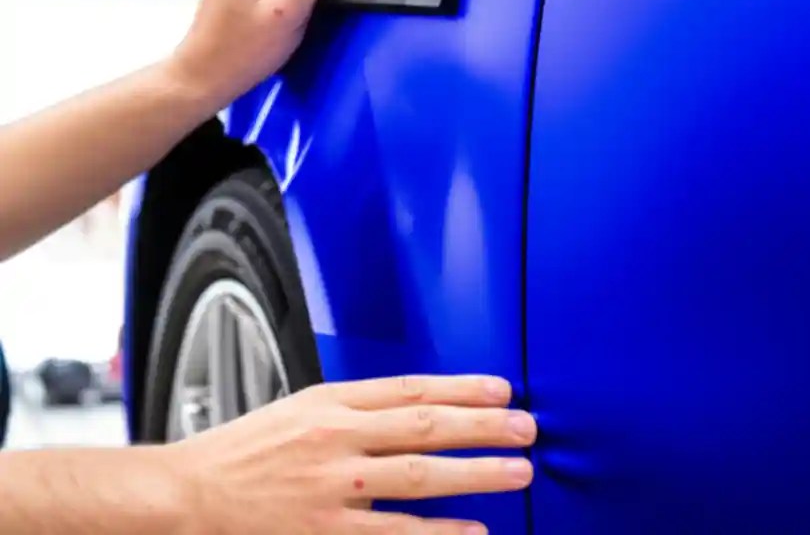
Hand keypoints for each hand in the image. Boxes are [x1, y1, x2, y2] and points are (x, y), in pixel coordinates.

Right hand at [166, 375, 536, 533]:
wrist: (184, 495)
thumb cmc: (241, 453)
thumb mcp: (298, 410)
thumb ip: (355, 408)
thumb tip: (419, 407)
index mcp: (328, 404)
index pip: (409, 389)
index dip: (462, 387)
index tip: (502, 389)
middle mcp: (334, 440)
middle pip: (424, 426)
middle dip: (483, 425)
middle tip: (525, 428)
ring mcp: (331, 488)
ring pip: (419, 476)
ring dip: (476, 474)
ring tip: (518, 471)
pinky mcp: (323, 532)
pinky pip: (394, 533)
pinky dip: (438, 531)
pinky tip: (472, 531)